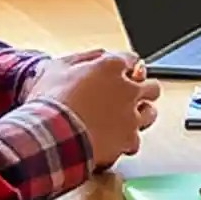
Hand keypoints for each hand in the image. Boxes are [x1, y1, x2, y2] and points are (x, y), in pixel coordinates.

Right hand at [27, 52, 161, 168]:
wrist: (50, 134)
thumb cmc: (49, 101)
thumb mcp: (56, 68)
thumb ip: (82, 59)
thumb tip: (96, 57)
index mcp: (112, 67)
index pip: (131, 60)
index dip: (124, 67)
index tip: (119, 73)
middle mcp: (128, 89)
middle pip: (150, 87)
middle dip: (141, 90)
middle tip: (128, 96)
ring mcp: (131, 116)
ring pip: (150, 113)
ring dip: (140, 115)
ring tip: (127, 119)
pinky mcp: (128, 139)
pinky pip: (134, 141)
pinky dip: (124, 142)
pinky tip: (114, 142)